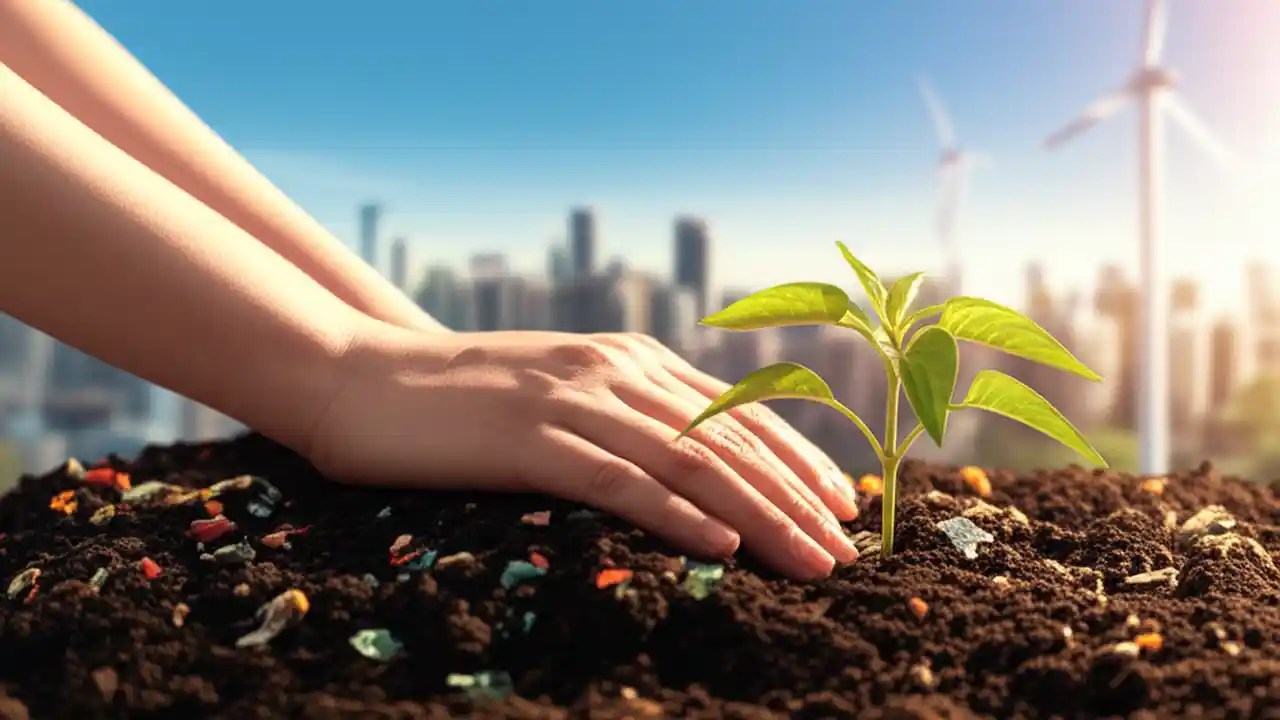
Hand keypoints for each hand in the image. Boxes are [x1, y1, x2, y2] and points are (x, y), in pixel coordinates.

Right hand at [304, 327, 859, 579]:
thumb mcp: (558, 395)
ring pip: (690, 461)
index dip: (795, 459)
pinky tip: (720, 546)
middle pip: (728, 439)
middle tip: (844, 550)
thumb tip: (687, 463)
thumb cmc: (460, 400)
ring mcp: (573, 400)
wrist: (360, 375)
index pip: (736, 411)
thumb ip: (621, 413)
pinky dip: (675, 514)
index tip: (839, 506)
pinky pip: (618, 479)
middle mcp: (615, 371)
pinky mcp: (530, 438)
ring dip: (758, 514)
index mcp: (628, 359)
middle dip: (795, 497)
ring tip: (809, 560)